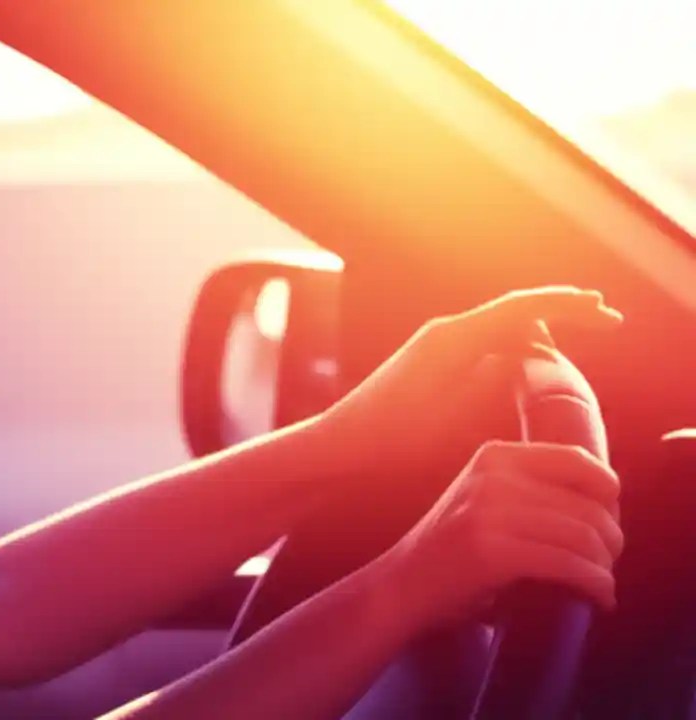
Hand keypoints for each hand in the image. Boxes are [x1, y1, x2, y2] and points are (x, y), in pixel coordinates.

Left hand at [315, 286, 622, 477]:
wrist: (340, 447)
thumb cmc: (393, 439)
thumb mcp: (454, 414)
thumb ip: (495, 377)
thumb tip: (531, 346)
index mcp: (453, 339)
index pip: (522, 308)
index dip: (568, 306)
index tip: (605, 313)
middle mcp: (445, 332)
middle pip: (515, 310)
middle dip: (561, 309)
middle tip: (605, 315)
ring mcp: (436, 344)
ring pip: (500, 325)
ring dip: (541, 325)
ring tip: (582, 328)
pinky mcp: (431, 360)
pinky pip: (485, 341)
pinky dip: (517, 341)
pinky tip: (536, 354)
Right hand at [380, 440, 622, 629]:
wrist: (401, 587)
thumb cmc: (451, 552)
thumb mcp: (485, 500)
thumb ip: (531, 490)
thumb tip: (605, 504)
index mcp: (494, 456)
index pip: (578, 461)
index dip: (607, 494)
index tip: (605, 524)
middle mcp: (493, 476)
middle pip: (588, 504)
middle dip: (610, 540)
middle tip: (606, 564)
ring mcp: (490, 512)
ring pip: (584, 536)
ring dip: (605, 566)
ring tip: (602, 584)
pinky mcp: (493, 552)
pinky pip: (569, 564)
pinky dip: (595, 585)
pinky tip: (598, 598)